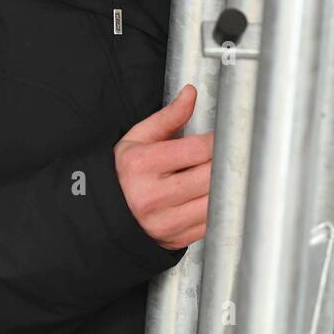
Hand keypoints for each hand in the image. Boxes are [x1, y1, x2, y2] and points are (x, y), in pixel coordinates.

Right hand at [114, 85, 211, 249]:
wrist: (106, 213)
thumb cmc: (124, 172)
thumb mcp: (138, 138)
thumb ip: (168, 116)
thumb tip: (191, 93)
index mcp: (143, 164)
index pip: (198, 149)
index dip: (216, 141)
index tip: (221, 137)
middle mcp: (153, 196)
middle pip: (210, 176)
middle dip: (223, 162)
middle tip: (228, 154)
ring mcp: (165, 222)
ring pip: (215, 201)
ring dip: (225, 186)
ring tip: (221, 174)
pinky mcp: (176, 239)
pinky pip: (211, 222)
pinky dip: (219, 207)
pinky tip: (213, 194)